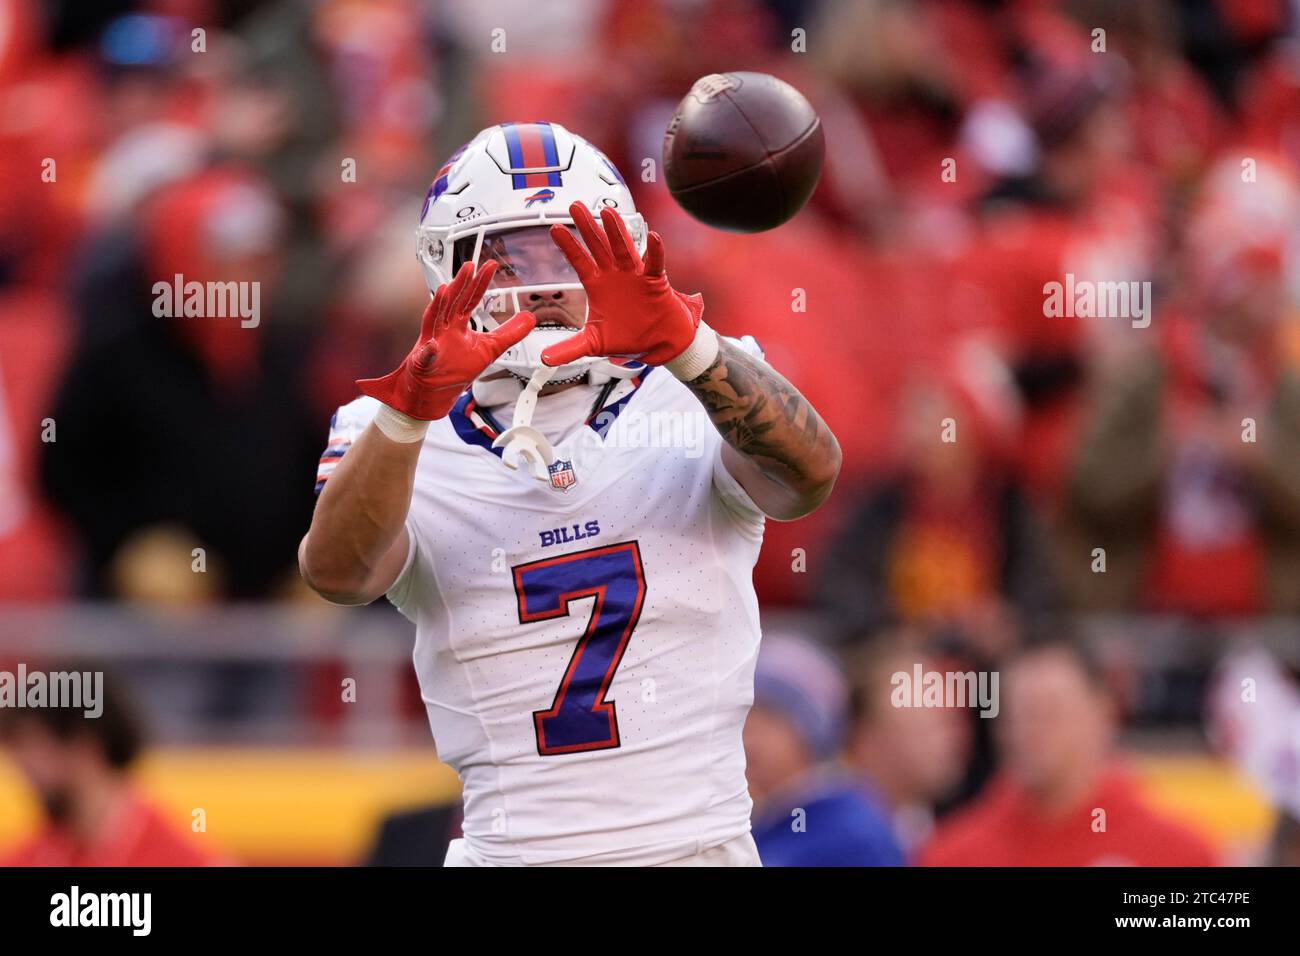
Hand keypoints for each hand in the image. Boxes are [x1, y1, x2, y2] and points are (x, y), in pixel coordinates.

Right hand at [357, 261, 535, 420]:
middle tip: (469, 266)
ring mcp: (431, 344)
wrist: (433, 393)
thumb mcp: (490, 349)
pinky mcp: (423, 363)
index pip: (470, 299)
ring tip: (446, 290)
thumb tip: (530, 319)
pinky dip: (428, 352)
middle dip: (460, 284)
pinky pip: (425, 357)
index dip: (480, 283)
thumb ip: (509, 333)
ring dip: (439, 306)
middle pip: (452, 303)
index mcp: (458, 324)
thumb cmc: (456, 369)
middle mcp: (444, 330)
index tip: (490, 265)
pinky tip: (432, 345)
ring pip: (433, 321)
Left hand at [541, 202, 702, 367]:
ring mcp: (635, 276)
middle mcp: (614, 275)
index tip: (554, 229)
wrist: (658, 343)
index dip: (568, 246)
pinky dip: (655, 250)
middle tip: (574, 206)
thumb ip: (570, 348)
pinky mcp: (655, 282)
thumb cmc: (628, 337)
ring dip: (616, 232)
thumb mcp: (594, 344)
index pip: (579, 261)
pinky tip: (653, 236)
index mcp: (598, 286)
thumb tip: (544, 359)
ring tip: (607, 214)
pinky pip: (655, 264)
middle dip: (587, 227)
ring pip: (624, 249)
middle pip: (598, 246)